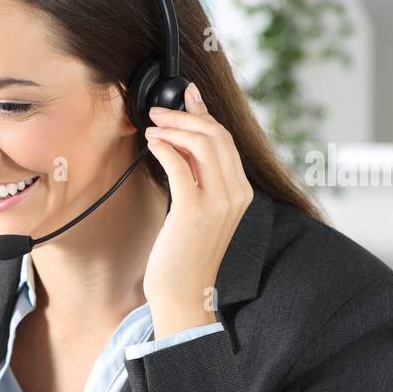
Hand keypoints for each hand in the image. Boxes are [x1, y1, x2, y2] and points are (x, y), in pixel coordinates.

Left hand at [141, 83, 254, 338]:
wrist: (183, 294)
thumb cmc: (184, 254)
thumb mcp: (196, 210)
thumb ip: (196, 179)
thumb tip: (182, 142)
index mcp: (240, 192)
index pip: (225, 140)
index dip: (203, 114)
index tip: (185, 97)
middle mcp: (235, 194)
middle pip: (217, 135)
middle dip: (185, 116)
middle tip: (157, 111)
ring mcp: (218, 203)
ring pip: (203, 144)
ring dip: (174, 128)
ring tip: (152, 126)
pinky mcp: (194, 211)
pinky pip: (181, 166)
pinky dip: (165, 148)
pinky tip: (152, 143)